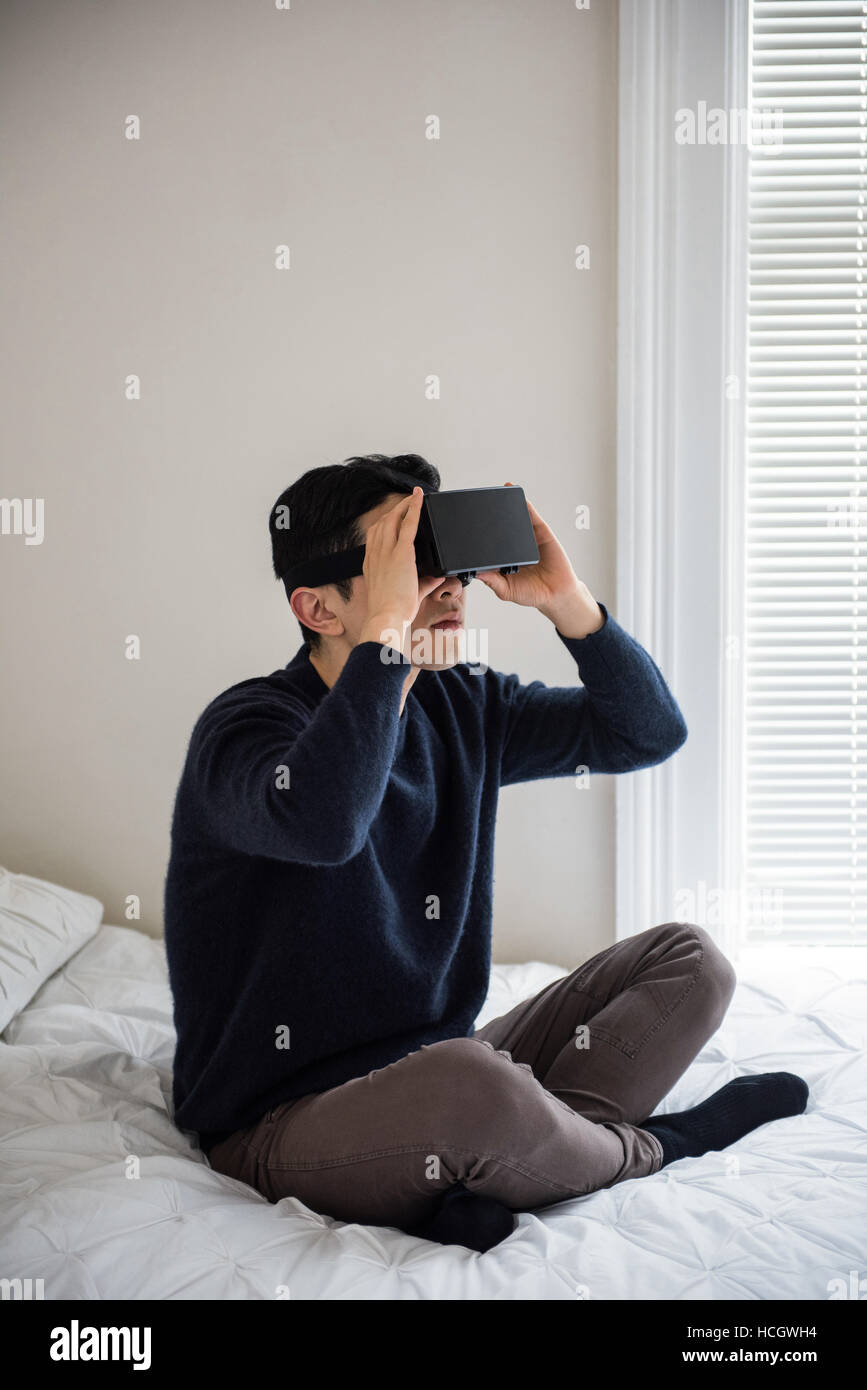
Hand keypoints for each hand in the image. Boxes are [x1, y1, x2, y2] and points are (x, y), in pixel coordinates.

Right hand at [359, 488, 441, 647]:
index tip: (392, 517)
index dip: (383, 524)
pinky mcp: (401, 553)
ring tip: (414, 498)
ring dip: (403, 506)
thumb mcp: (410, 595)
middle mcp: (376, 555)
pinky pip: (408, 524)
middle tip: (406, 502)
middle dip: (394, 510)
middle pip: (382, 523)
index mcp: (373, 565)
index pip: (375, 537)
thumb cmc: (393, 612)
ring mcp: (387, 552)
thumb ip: (424, 584)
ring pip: (393, 519)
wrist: (387, 617)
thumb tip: (437, 579)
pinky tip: (419, 499)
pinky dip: (414, 509)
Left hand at [476, 483, 603, 637]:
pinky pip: (531, 516)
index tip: (464, 525)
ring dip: (506, 505)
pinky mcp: (540, 532)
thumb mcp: (506, 590)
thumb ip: (492, 581)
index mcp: (501, 557)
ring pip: (515, 517)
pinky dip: (525, 505)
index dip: (477, 534)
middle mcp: (512, 545)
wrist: (556, 593)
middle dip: (490, 515)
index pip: (486, 542)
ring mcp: (526, 537)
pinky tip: (517, 495)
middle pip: (499, 526)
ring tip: (496, 492)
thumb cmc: (531, 593)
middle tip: (477, 504)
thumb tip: (475, 572)